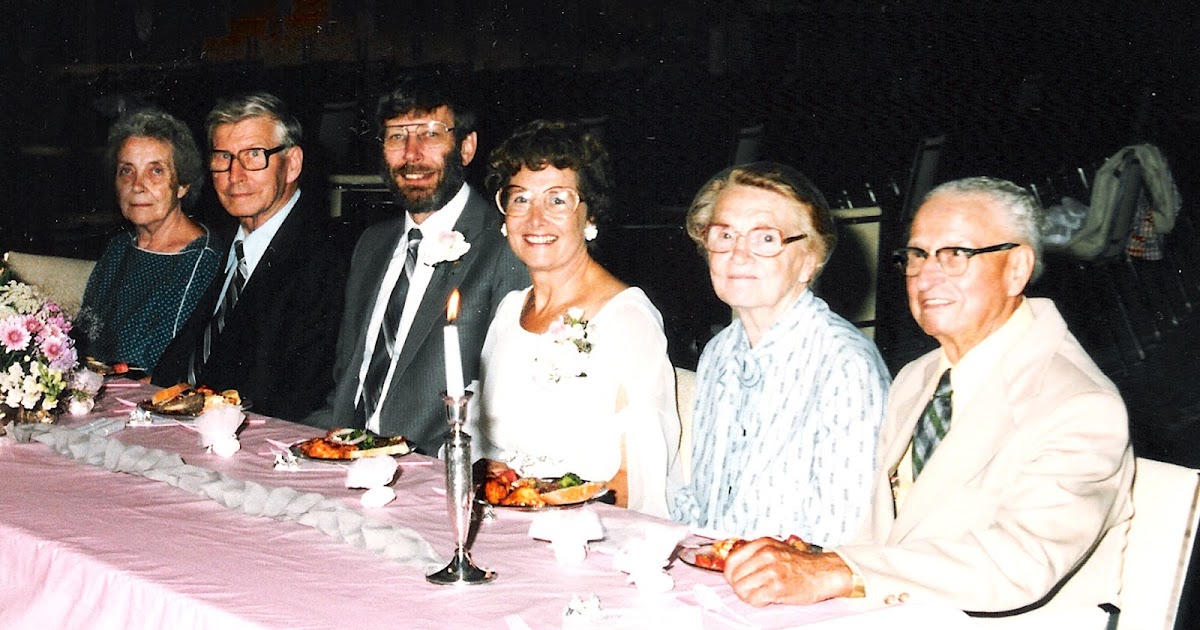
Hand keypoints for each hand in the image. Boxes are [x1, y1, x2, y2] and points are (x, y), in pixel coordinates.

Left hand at [724, 537, 853, 606]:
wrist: (823, 573)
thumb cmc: (799, 564)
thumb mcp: (775, 548)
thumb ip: (755, 554)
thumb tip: (733, 567)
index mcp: (762, 544)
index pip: (731, 560)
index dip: (731, 574)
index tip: (737, 580)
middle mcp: (765, 555)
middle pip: (734, 577)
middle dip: (740, 586)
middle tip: (752, 589)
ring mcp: (771, 571)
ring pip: (741, 589)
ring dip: (748, 595)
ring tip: (760, 593)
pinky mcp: (777, 587)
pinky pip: (753, 599)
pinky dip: (757, 602)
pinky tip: (767, 598)